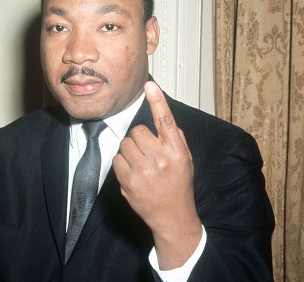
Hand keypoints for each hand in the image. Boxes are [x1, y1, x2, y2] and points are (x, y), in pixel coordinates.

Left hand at [113, 81, 201, 268]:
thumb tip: (162, 117)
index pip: (166, 121)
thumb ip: (175, 139)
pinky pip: (117, 159)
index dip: (157, 101)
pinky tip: (133, 174)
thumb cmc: (179, 186)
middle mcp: (161, 159)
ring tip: (141, 164)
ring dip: (129, 151)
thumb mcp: (186, 160)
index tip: (149, 86)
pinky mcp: (128, 181)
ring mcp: (143, 170)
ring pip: (125, 144)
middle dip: (139, 139)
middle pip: (137, 131)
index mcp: (177, 152)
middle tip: (146, 153)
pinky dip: (122, 164)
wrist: (172, 217)